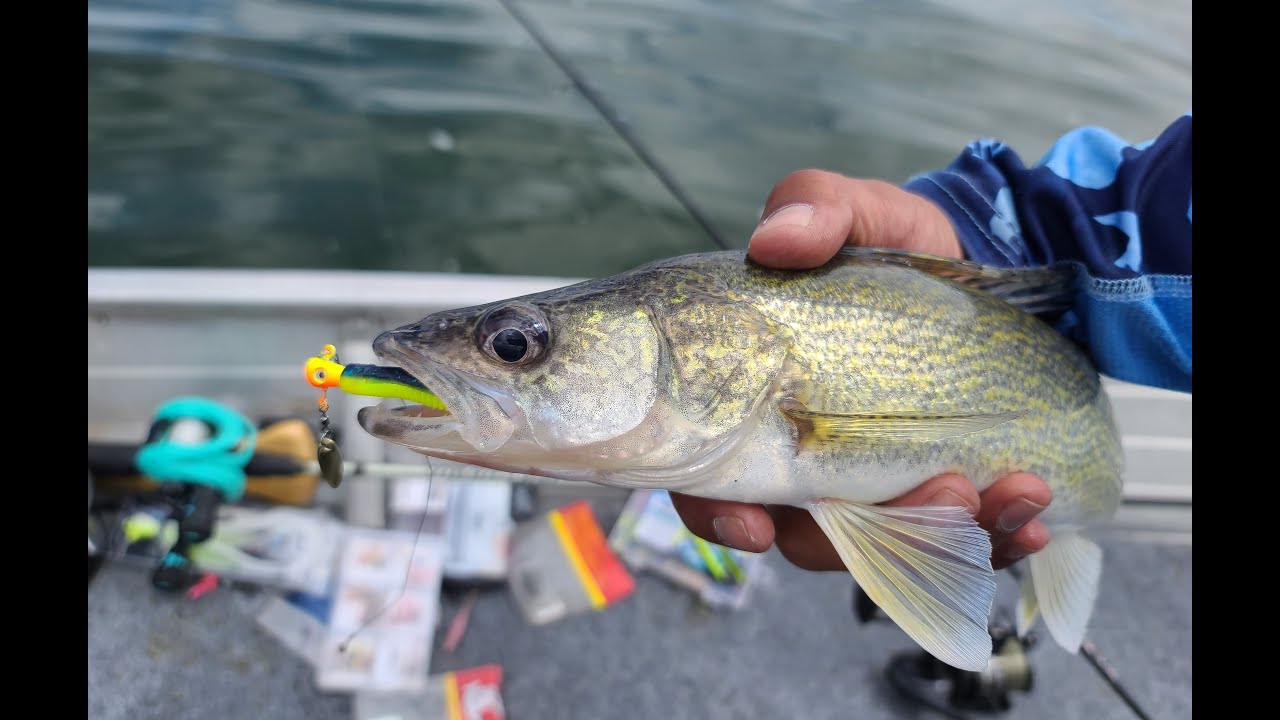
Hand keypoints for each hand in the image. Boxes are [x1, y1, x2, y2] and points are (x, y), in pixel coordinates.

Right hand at [671, 169, 1052, 570]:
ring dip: (950, 535)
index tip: (753, 522)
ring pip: (889, 550)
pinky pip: (958, 546)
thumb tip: (774, 241)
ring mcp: (874, 487)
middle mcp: (808, 460)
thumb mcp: (860, 212)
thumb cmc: (897, 244)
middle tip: (941, 491)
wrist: (986, 266)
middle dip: (871, 535)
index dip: (717, 513)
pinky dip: (996, 537)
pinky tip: (1030, 507)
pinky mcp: (939, 496)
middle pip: (807, 537)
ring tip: (1011, 488)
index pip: (710, 480)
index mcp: (757, 406)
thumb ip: (814, 207)